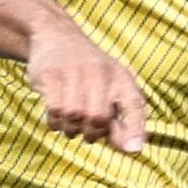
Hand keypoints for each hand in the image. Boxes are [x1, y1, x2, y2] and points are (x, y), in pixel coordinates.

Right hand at [24, 20, 148, 153]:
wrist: (56, 37)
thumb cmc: (90, 75)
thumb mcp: (111, 91)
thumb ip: (121, 121)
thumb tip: (134, 150)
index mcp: (123, 79)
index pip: (134, 106)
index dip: (135, 129)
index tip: (135, 150)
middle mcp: (102, 74)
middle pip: (99, 119)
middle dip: (91, 134)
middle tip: (86, 131)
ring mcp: (76, 73)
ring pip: (74, 118)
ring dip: (70, 129)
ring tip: (71, 121)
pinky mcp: (52, 75)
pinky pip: (54, 111)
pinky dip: (54, 122)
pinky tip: (56, 116)